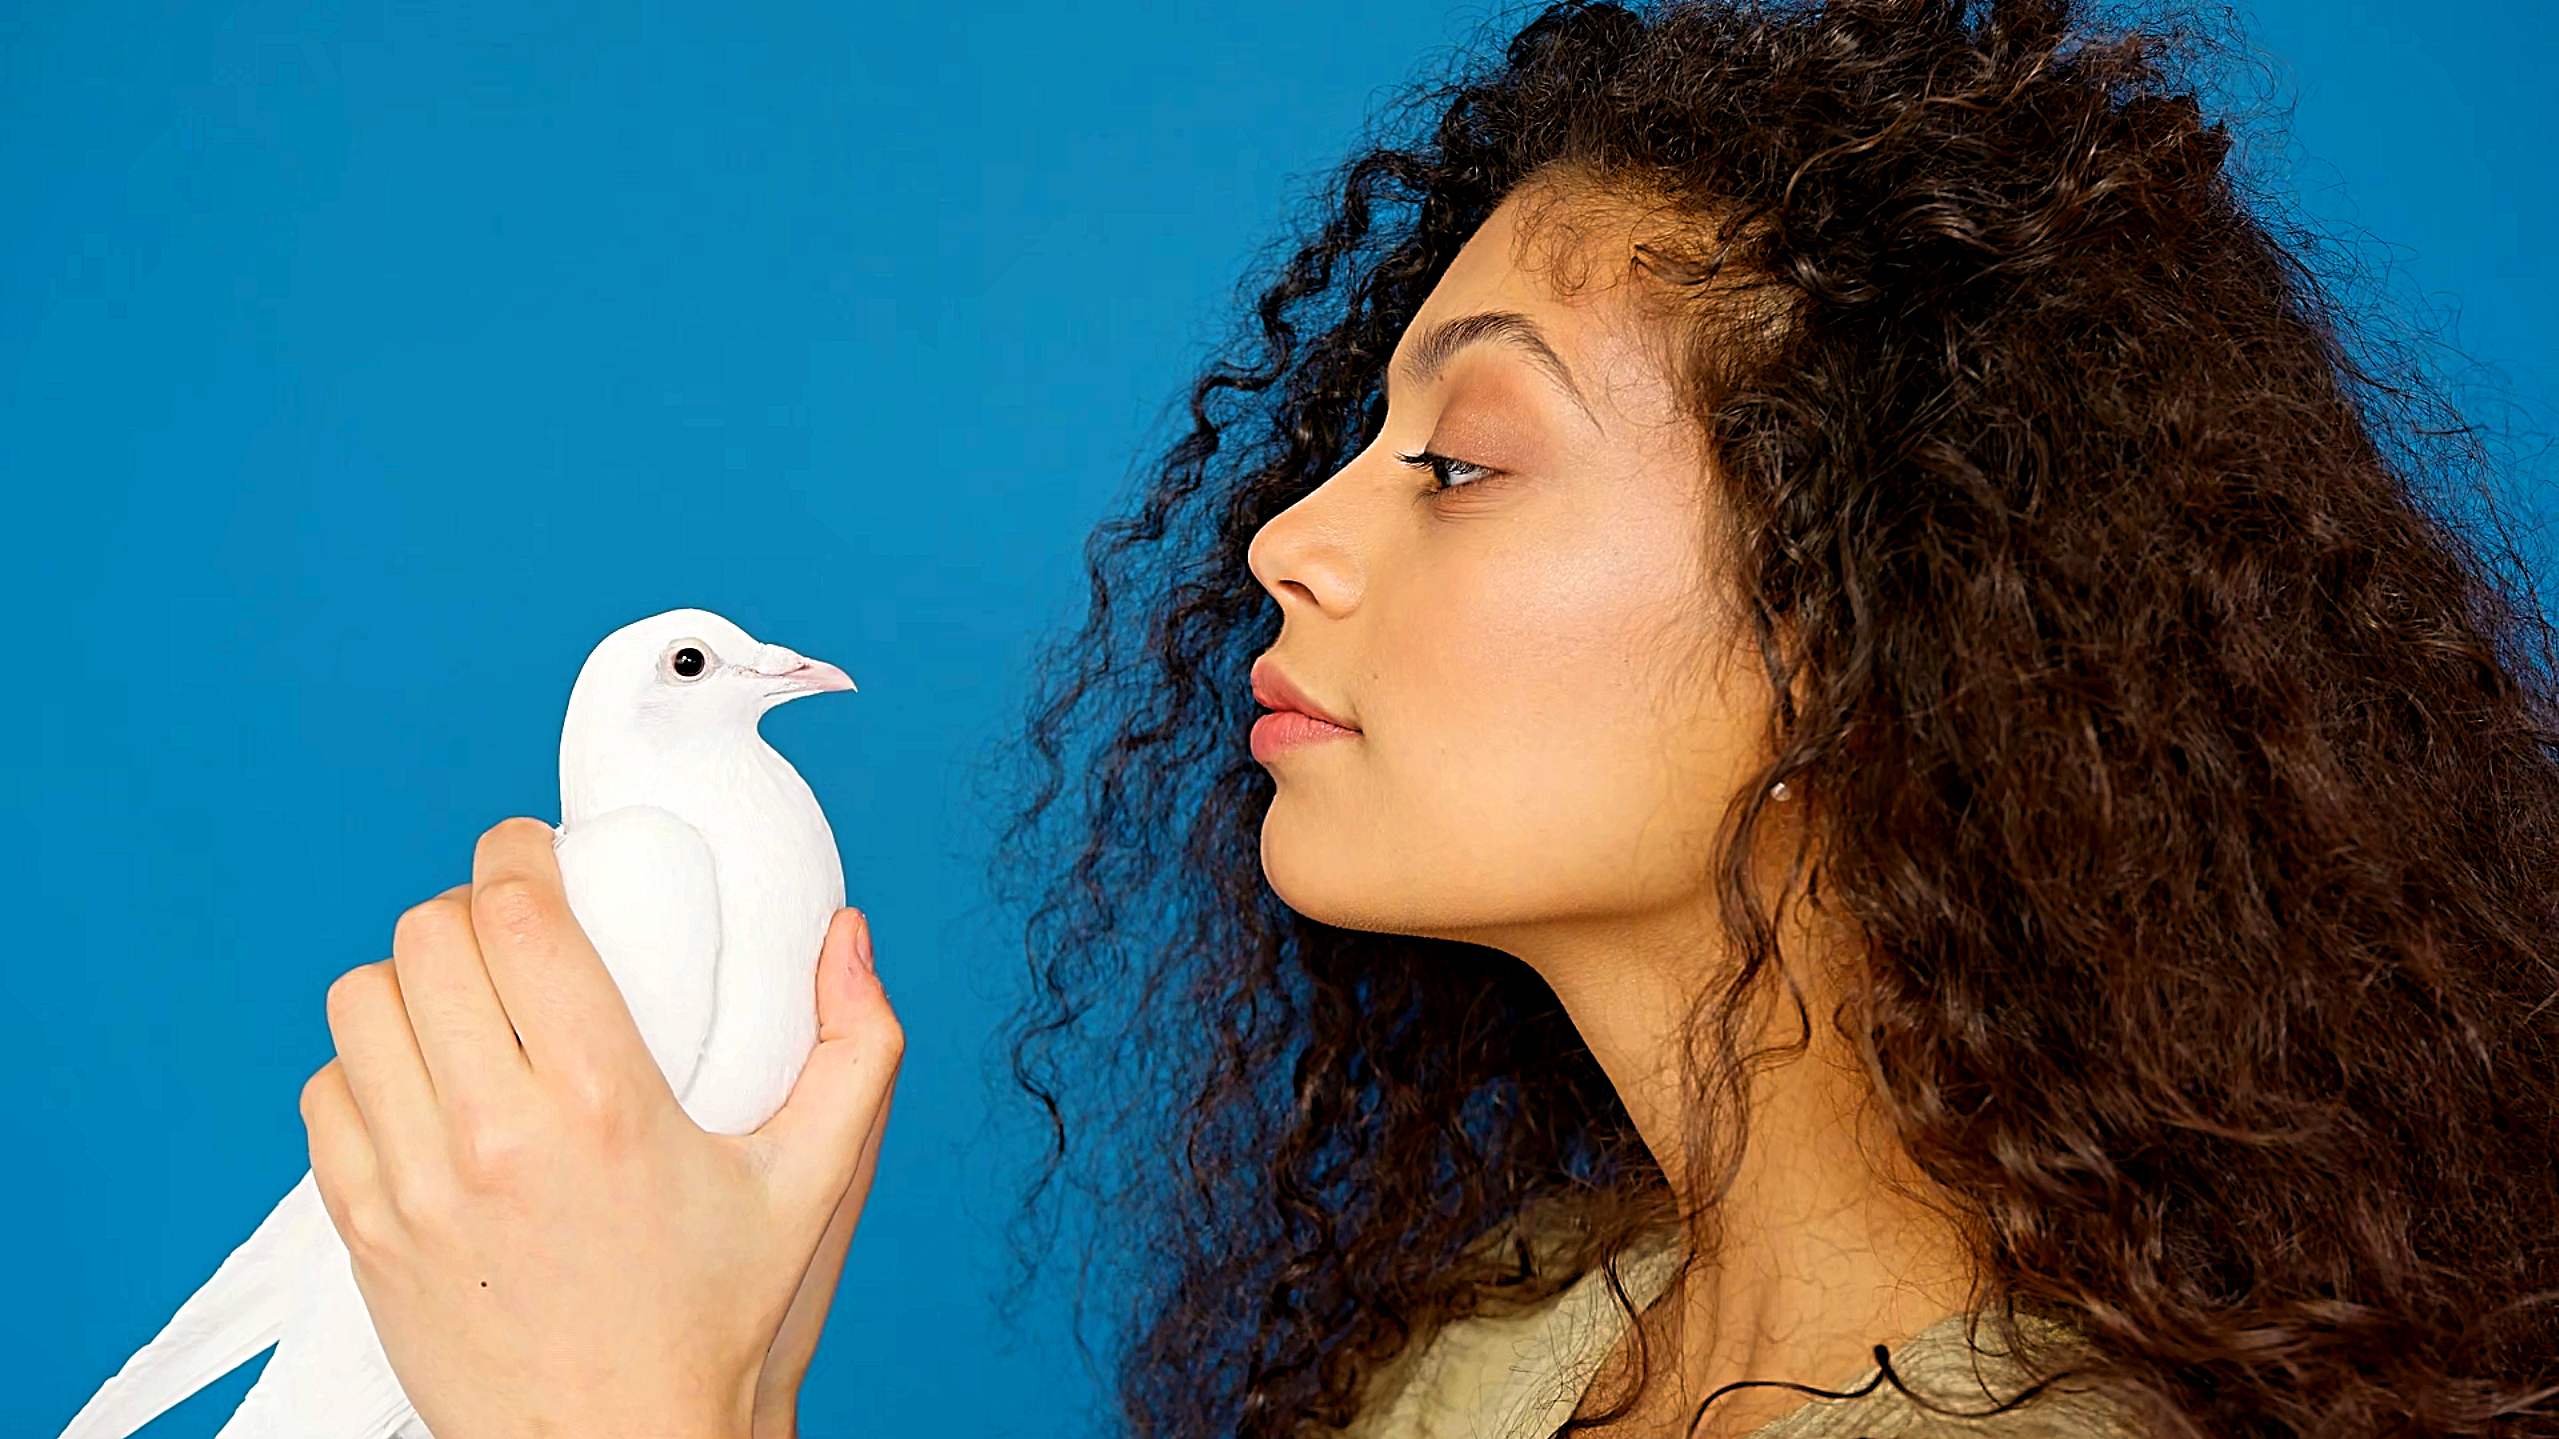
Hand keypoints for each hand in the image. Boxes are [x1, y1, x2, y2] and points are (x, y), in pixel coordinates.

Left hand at [299, 817, 902, 1438]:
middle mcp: (494, 1136)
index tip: (538, 854)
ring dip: (410, 982)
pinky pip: (326, 1094)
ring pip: (358, 1004)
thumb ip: (858, 1045)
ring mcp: (414, 1187)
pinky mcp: (365, 1232)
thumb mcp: (817, 1180)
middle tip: (512, 929)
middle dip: (468, 909)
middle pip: (424, 938)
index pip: (513, 914)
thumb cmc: (723, 1315)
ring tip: (463, 1001)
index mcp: (604, 1104)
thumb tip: (846, 929)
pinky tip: (425, 1082)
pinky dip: (368, 1068)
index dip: (516, 852)